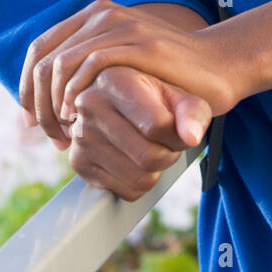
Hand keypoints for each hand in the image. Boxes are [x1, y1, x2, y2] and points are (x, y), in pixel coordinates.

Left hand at [19, 0, 238, 144]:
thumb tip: (51, 93)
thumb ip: (90, 67)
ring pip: (61, 63)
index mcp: (95, 15)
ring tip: (64, 131)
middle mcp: (103, 14)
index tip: (32, 121)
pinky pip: (90, 64)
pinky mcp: (139, 43)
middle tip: (48, 134)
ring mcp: (122, 26)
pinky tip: (79, 116)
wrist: (219, 67)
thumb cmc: (170, 74)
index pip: (40, 48)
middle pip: (44, 57)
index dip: (28, 87)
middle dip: (37, 102)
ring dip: (54, 103)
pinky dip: (76, 94)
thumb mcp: (122, 63)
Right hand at [68, 65, 211, 201]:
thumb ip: (192, 111)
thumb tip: (191, 137)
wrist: (114, 103)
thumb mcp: (177, 94)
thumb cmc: (152, 98)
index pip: (158, 125)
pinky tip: (134, 160)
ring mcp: (81, 136)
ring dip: (156, 171)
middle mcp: (91, 104)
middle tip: (166, 142)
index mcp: (116, 80)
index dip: (178, 135)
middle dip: (168, 154)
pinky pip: (126, 191)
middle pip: (150, 156)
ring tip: (149, 148)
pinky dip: (139, 183)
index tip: (180, 130)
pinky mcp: (79, 163)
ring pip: (140, 178)